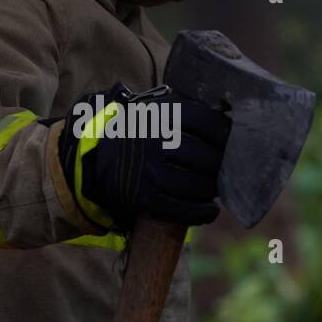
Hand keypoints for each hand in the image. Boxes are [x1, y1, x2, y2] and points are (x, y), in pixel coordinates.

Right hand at [58, 83, 229, 229]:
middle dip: (220, 166)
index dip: (224, 133)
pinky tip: (210, 210)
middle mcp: (155, 140)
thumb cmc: (131, 130)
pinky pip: (182, 209)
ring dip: (212, 189)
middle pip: (206, 157)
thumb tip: (226, 115)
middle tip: (226, 168)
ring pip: (197, 184)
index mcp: (160, 114)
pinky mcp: (143, 197)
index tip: (232, 139)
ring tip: (215, 187)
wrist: (88, 155)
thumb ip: (181, 110)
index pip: (206, 122)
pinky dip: (202, 212)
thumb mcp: (150, 109)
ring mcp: (149, 171)